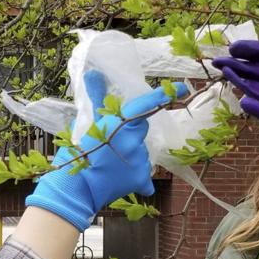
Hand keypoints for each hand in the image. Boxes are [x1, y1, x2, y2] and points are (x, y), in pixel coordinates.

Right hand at [25, 71, 189, 229]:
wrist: (78, 186)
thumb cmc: (80, 151)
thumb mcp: (89, 122)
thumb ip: (97, 96)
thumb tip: (93, 72)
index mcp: (121, 124)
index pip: (146, 105)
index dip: (164, 95)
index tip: (180, 88)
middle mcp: (134, 141)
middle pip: (140, 129)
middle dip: (130, 132)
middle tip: (110, 143)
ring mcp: (140, 161)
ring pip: (142, 151)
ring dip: (131, 154)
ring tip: (111, 163)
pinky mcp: (141, 179)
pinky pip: (144, 174)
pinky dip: (135, 177)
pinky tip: (121, 178)